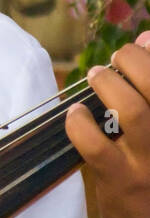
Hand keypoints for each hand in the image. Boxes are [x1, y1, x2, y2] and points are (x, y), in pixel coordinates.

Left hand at [67, 32, 149, 217]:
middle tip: (117, 58)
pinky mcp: (122, 181)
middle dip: (135, 60)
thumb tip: (146, 37)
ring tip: (98, 76)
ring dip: (109, 85)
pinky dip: (80, 123)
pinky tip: (75, 114)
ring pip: (133, 111)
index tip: (144, 42)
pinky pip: (97, 145)